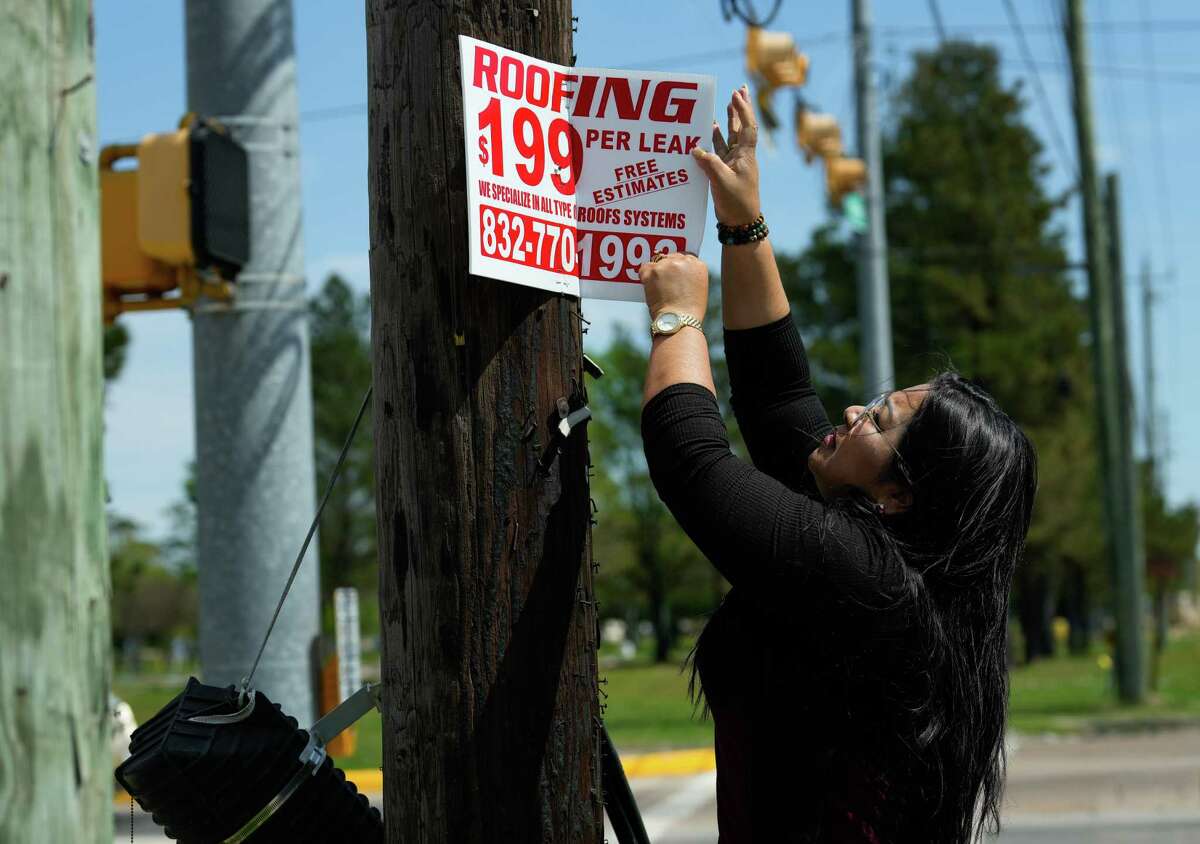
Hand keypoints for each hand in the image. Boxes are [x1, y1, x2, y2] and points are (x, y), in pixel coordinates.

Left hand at [638, 252, 708, 321]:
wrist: (678, 320)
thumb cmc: (689, 312)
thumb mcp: (698, 290)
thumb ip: (689, 276)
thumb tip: (676, 274)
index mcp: (698, 265)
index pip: (685, 257)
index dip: (678, 266)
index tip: (674, 275)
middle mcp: (683, 261)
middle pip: (671, 257)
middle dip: (667, 268)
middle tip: (664, 284)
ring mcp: (667, 264)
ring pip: (657, 262)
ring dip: (656, 273)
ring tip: (659, 290)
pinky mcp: (652, 270)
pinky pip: (644, 268)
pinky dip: (645, 277)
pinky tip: (650, 288)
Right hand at [690, 86, 760, 225]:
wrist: (741, 222)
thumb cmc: (736, 202)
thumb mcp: (721, 182)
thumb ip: (709, 163)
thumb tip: (695, 149)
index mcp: (745, 156)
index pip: (746, 127)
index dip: (742, 110)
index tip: (736, 94)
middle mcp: (741, 156)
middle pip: (741, 127)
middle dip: (740, 108)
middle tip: (739, 90)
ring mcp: (733, 163)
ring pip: (730, 136)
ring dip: (729, 120)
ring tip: (727, 103)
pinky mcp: (725, 172)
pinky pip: (720, 150)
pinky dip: (715, 139)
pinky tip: (711, 129)